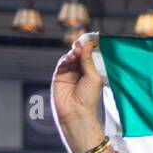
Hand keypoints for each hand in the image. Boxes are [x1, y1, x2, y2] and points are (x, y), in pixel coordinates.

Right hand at [51, 37, 104, 152]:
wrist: (76, 112)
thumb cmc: (89, 98)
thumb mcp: (93, 77)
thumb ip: (89, 60)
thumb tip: (88, 44)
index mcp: (92, 74)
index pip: (90, 58)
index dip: (89, 49)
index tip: (91, 39)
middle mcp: (80, 73)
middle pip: (80, 56)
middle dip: (81, 49)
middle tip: (82, 43)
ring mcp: (69, 74)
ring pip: (70, 58)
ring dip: (74, 53)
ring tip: (77, 52)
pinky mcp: (59, 76)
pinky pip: (62, 64)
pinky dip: (66, 59)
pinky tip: (71, 57)